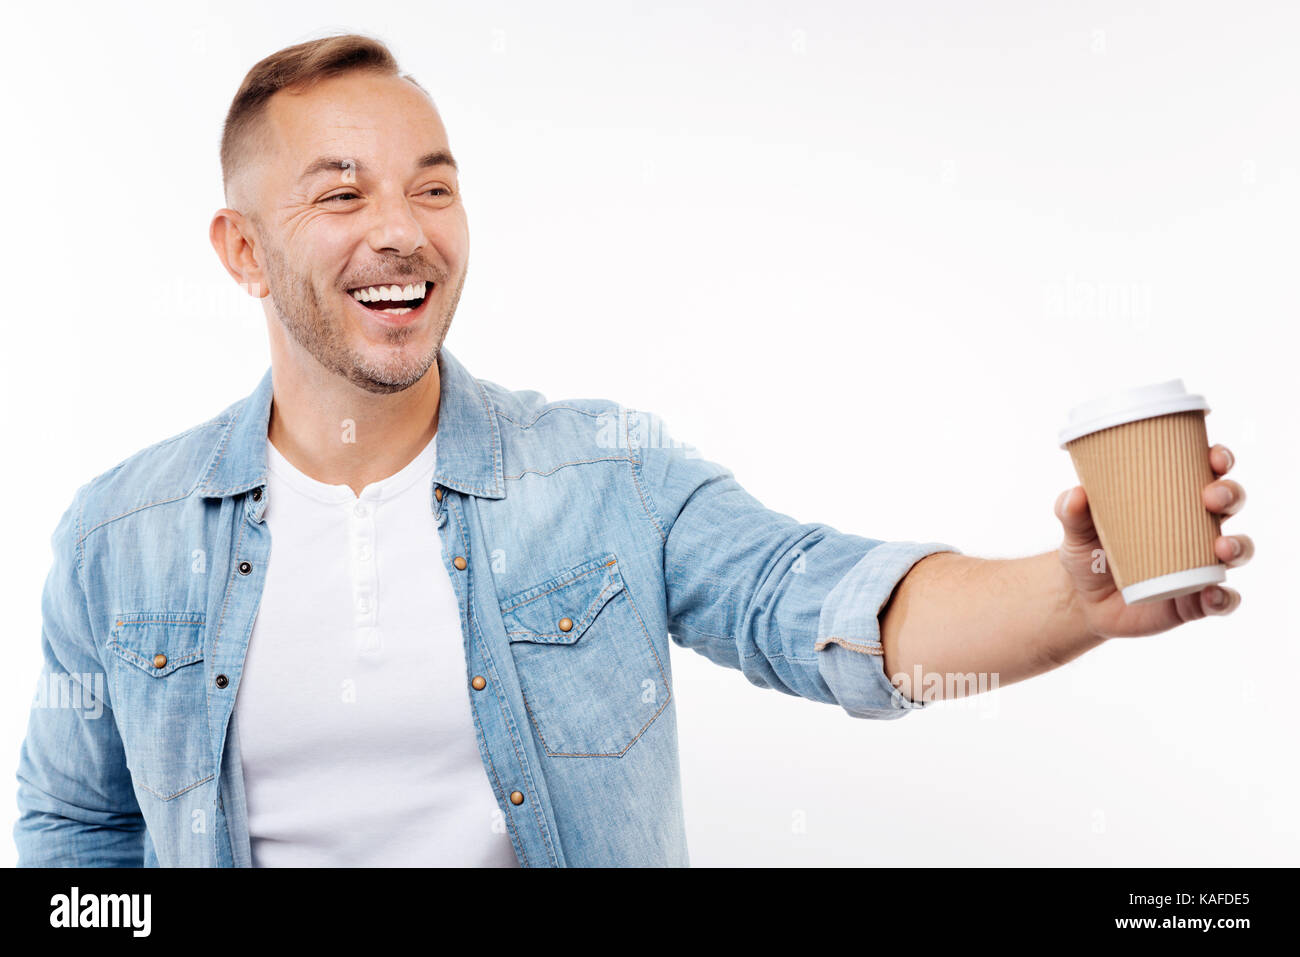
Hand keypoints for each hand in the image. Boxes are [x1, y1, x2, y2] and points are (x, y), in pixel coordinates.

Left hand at [1055, 443, 1251, 638]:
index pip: (1206, 472)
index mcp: (1173, 501)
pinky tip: (1212, 594)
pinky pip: (1222, 600)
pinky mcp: (1195, 601)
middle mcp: (1195, 529)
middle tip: (1211, 498)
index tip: (1214, 458)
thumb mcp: (1076, 531)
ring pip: (1236, 550)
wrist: (1082, 602)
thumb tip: (1075, 494)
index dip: (1219, 461)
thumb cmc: (1087, 553)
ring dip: (1238, 545)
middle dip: (1230, 496)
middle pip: (1229, 504)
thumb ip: (1071, 511)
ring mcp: (1199, 565)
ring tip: (1221, 547)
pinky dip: (1224, 597)